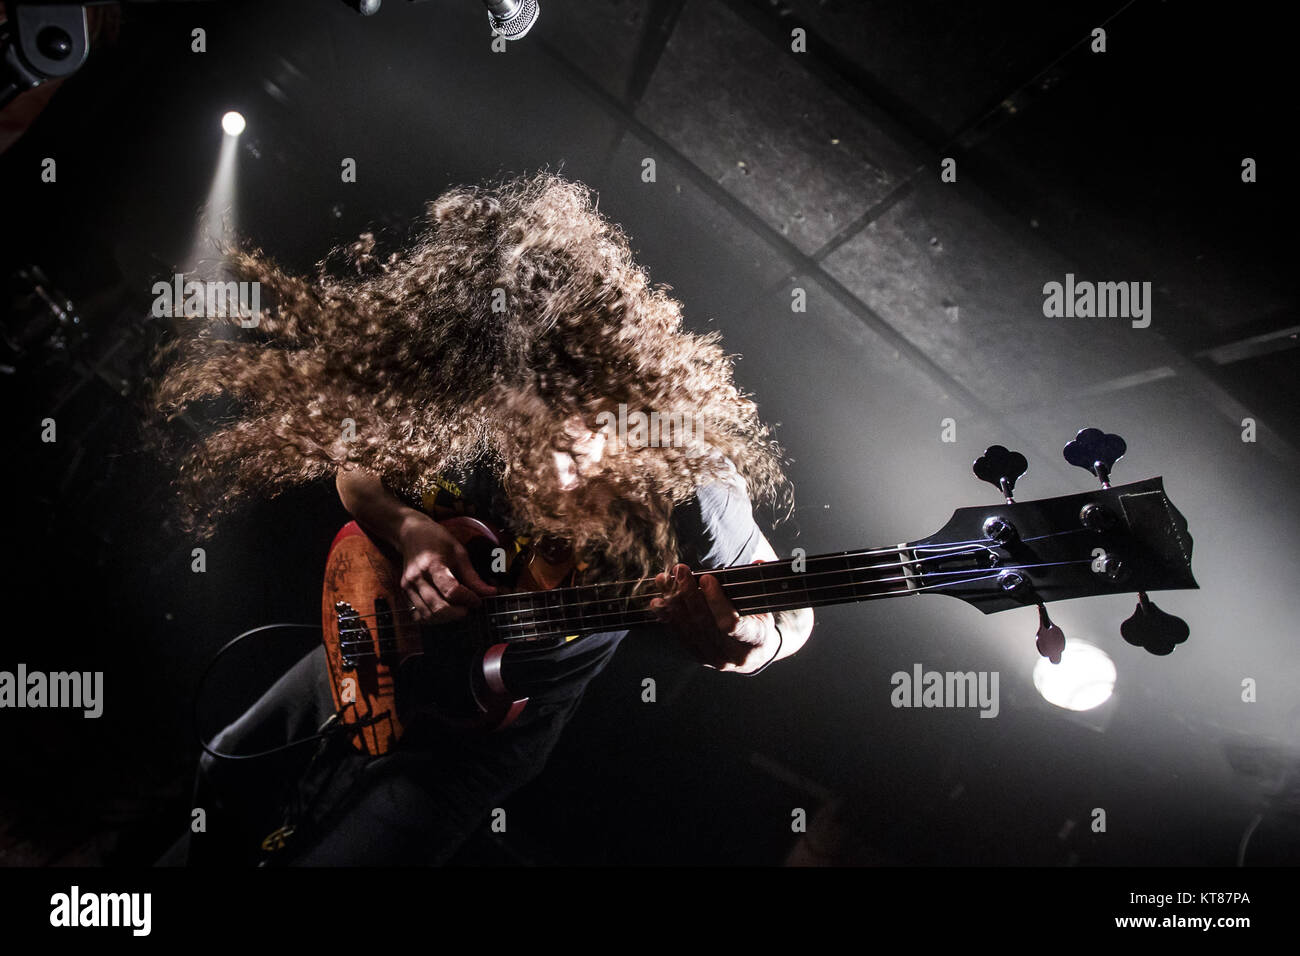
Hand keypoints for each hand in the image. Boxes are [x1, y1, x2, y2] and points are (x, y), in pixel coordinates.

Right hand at [397, 513, 496, 621]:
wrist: (411, 534)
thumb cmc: (437, 540)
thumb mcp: (459, 553)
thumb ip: (473, 576)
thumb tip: (490, 593)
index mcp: (433, 565)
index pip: (451, 591)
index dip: (468, 599)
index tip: (478, 601)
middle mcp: (418, 578)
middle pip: (439, 608)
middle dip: (458, 613)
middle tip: (469, 609)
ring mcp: (408, 587)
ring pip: (428, 615)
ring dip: (447, 618)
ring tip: (458, 610)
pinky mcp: (405, 592)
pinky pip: (419, 614)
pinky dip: (434, 618)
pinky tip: (444, 611)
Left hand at [649, 563, 778, 673]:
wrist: (754, 654)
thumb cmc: (759, 623)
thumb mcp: (764, 605)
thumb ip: (758, 586)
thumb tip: (757, 562)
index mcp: (754, 639)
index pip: (731, 623)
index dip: (716, 601)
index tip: (706, 578)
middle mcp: (732, 654)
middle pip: (704, 623)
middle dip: (689, 594)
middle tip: (681, 571)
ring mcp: (713, 658)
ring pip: (688, 629)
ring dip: (673, 602)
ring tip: (665, 580)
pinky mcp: (698, 656)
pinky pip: (680, 636)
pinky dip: (668, 617)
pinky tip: (659, 601)